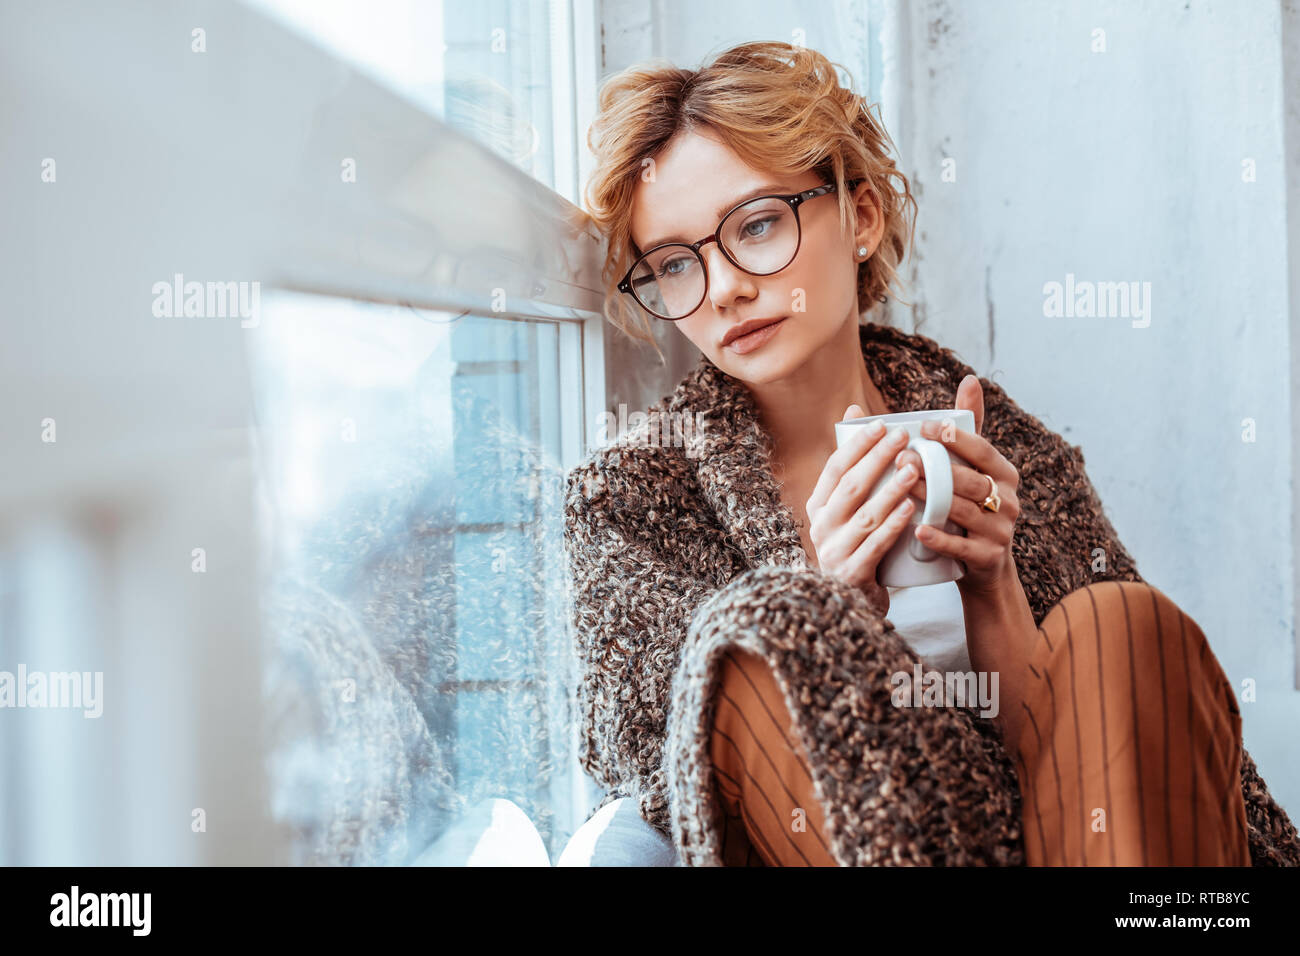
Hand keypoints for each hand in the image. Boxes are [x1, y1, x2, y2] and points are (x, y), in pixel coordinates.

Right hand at [804, 403, 921, 614]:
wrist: (856, 603)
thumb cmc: (860, 544)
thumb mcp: (852, 508)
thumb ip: (856, 465)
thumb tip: (854, 410)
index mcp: (818, 507)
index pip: (835, 468)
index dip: (858, 445)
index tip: (883, 424)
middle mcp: (820, 527)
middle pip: (850, 486)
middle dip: (877, 459)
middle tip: (904, 438)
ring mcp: (833, 552)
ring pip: (864, 515)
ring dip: (890, 490)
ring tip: (914, 469)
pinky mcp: (851, 574)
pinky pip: (874, 546)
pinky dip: (892, 526)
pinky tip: (911, 510)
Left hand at [893, 374, 1021, 594]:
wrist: (983, 567)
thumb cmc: (970, 506)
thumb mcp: (974, 468)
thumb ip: (969, 427)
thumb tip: (969, 378)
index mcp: (1004, 473)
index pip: (981, 449)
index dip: (954, 437)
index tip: (922, 427)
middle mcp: (1008, 500)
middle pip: (970, 480)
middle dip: (936, 468)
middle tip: (901, 457)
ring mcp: (1000, 531)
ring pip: (964, 511)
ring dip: (932, 498)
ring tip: (901, 488)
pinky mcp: (988, 558)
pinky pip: (961, 547)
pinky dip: (939, 539)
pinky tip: (916, 530)